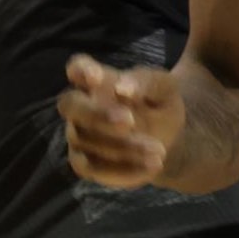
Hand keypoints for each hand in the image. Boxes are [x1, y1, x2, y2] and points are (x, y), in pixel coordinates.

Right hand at [60, 54, 181, 187]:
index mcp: (99, 80)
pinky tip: (151, 166)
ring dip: (123, 146)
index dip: (81, 70)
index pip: (78, 68)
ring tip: (159, 150)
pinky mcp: (86, 164)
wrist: (168, 140)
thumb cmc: (159, 104)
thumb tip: (123, 89)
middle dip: (97, 114)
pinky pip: (94, 169)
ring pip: (87, 140)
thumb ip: (146, 83)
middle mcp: (81, 106)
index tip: (96, 76)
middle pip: (70, 105)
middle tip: (130, 121)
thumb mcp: (164, 89)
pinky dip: (124, 169)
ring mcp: (79, 136)